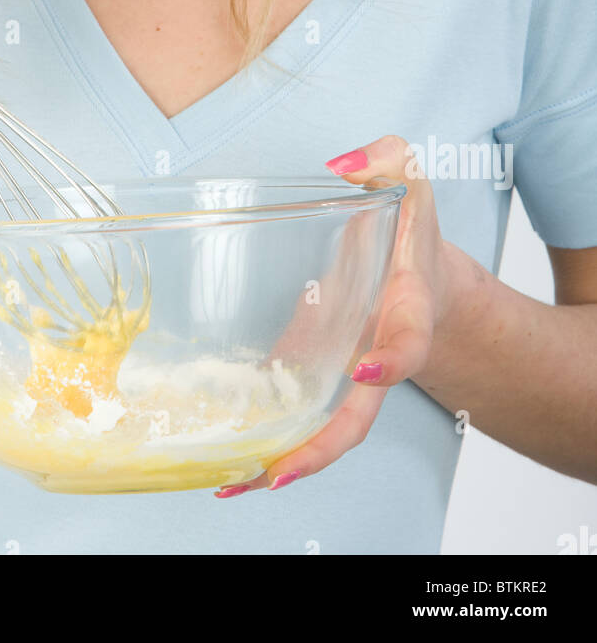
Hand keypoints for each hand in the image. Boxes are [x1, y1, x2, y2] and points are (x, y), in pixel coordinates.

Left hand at [215, 134, 454, 496]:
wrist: (422, 274)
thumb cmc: (412, 230)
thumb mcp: (411, 181)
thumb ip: (387, 160)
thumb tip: (342, 163)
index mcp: (406, 307)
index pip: (408, 341)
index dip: (392, 358)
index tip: (365, 366)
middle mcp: (375, 352)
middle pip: (358, 418)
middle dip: (319, 449)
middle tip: (275, 473)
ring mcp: (343, 371)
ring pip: (321, 431)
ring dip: (280, 461)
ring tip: (227, 482)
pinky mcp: (313, 371)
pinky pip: (292, 411)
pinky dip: (262, 438)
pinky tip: (220, 459)